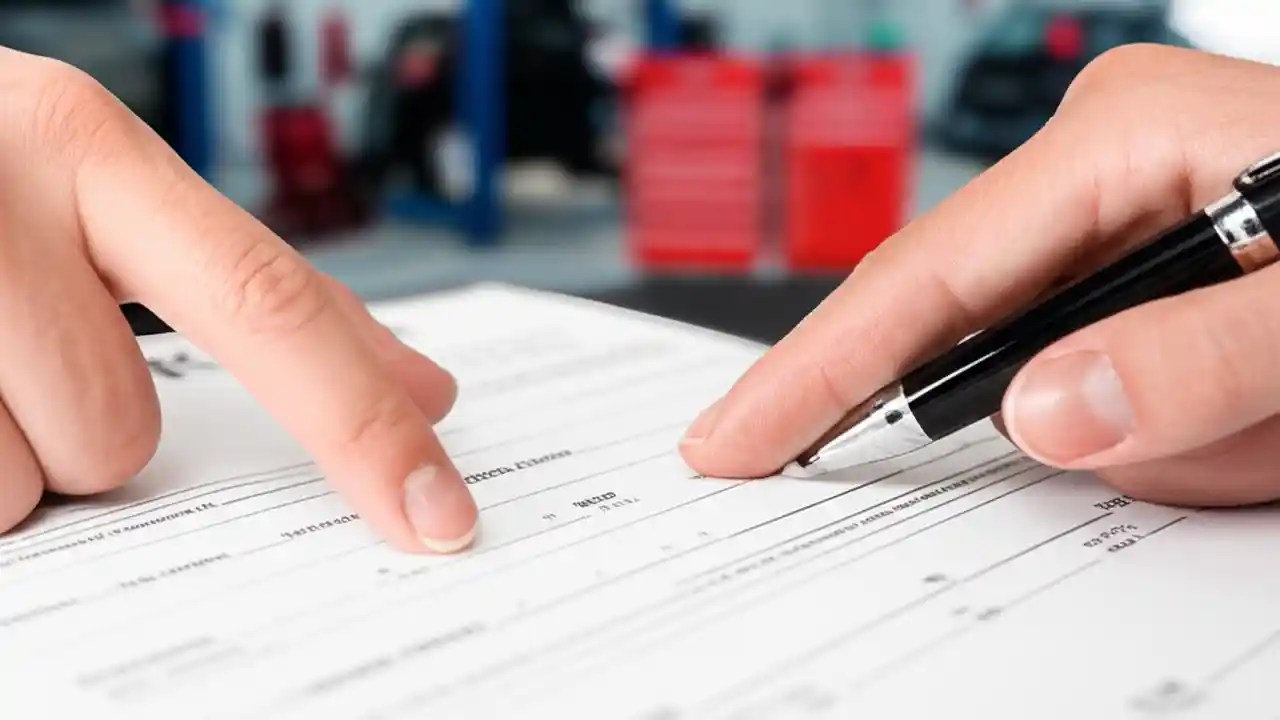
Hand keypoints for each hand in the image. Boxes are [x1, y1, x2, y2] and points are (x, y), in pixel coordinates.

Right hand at [0, 48, 476, 551]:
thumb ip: (270, 295)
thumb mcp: (108, 197)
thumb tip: (423, 389)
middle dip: (79, 427)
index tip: (440, 516)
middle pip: (119, 434)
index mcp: (87, 146)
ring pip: (17, 481)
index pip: (273, 308)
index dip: (364, 429)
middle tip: (15, 350)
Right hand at [682, 45, 1279, 506]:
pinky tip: (1257, 423)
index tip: (729, 441)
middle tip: (1173, 444)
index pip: (922, 277)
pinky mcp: (1156, 268)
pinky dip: (1184, 432)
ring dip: (1175, 436)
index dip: (815, 371)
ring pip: (1060, 375)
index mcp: (1122, 141)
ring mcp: (1127, 217)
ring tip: (1278, 427)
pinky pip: (1114, 380)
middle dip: (1072, 421)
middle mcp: (1106, 168)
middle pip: (983, 328)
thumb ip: (1207, 361)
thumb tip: (1042, 414)